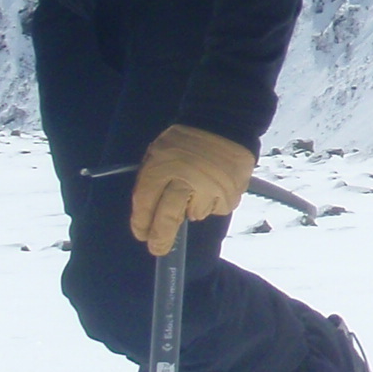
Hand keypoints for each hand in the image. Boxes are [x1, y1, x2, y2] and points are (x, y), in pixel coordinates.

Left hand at [130, 124, 254, 255]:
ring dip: (193, 207)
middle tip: (157, 248)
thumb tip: (148, 213)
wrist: (224, 123)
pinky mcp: (231, 193)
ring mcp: (210, 189)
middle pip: (168, 218)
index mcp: (162, 166)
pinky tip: (214, 185)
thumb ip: (152, 178)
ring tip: (198, 187)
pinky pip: (217, 208)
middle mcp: (185, 180)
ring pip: (195, 214)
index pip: (145, 203)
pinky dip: (213, 202)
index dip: (141, 222)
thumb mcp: (158, 151)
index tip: (142, 234)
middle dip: (160, 237)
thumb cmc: (185, 139)